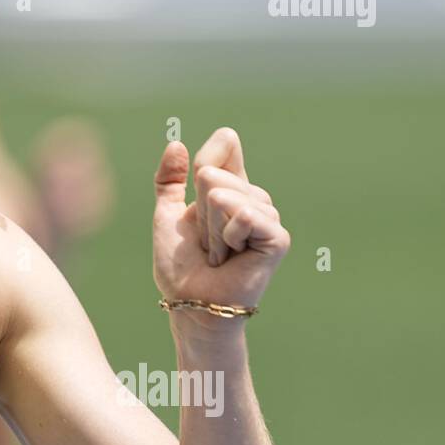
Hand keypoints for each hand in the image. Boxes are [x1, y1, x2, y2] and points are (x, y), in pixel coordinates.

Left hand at [152, 128, 290, 323]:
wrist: (190, 301)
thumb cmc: (180, 265)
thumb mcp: (166, 215)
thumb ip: (169, 179)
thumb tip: (177, 143)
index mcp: (233, 190)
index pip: (224, 147)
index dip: (202, 166)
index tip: (196, 196)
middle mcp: (255, 200)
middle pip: (212, 174)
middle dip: (198, 212)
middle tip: (205, 242)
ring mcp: (269, 218)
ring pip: (224, 195)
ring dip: (209, 230)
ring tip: (218, 252)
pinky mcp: (278, 238)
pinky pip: (245, 214)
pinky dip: (227, 236)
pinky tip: (232, 256)